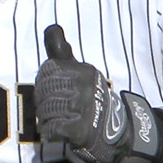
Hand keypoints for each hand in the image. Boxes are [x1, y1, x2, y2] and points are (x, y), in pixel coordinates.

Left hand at [34, 25, 160, 162]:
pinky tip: (57, 132)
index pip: (48, 69)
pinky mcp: (82, 130)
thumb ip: (62, 53)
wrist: (118, 134)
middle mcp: (86, 86)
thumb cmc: (92, 100)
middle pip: (45, 90)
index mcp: (84, 70)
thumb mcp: (80, 72)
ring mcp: (85, 108)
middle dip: (44, 101)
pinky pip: (53, 127)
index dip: (45, 81)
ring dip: (47, 118)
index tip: (55, 91)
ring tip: (58, 120)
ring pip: (47, 109)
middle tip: (56, 109)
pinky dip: (50, 131)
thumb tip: (52, 28)